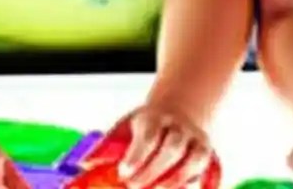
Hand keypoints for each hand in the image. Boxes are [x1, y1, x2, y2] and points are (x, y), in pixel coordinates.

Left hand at [93, 105, 217, 188]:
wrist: (179, 111)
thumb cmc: (147, 125)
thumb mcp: (125, 127)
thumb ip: (106, 146)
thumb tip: (84, 164)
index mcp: (155, 117)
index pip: (148, 134)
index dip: (137, 155)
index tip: (123, 172)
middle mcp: (179, 126)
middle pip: (172, 147)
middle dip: (153, 170)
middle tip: (133, 187)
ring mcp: (196, 139)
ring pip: (194, 158)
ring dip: (176, 180)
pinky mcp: (208, 154)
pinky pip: (207, 169)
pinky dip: (197, 183)